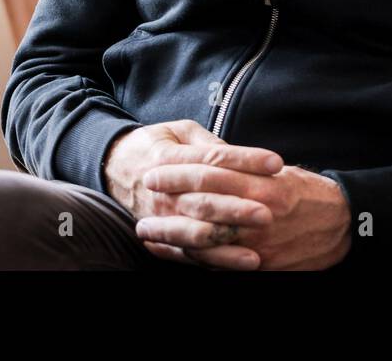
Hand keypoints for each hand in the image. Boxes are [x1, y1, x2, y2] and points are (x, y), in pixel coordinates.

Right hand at [103, 120, 282, 269]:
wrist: (115, 167)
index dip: (246, 160)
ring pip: (196, 234)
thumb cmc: (156, 144)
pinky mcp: (163, 239)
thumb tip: (237, 153)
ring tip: (257, 250)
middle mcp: (164, 192)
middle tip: (268, 213)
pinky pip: (190, 255)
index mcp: (169, 158)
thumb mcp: (179, 130)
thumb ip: (208, 141)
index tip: (276, 163)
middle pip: (204, 201)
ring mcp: (162, 218)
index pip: (212, 159)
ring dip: (227, 242)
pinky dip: (216, 261)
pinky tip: (243, 262)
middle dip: (236, 209)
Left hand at [135, 159, 353, 270]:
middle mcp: (257, 213)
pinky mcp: (259, 266)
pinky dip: (190, 259)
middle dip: (169, 200)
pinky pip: (218, 263)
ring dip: (171, 235)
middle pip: (202, 205)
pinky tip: (169, 253)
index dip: (179, 171)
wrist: (341, 226)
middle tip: (142, 194)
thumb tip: (209, 158)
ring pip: (205, 238)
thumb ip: (244, 168)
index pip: (211, 172)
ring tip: (145, 230)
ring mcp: (257, 243)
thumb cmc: (305, 193)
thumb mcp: (277, 173)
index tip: (154, 169)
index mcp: (261, 183)